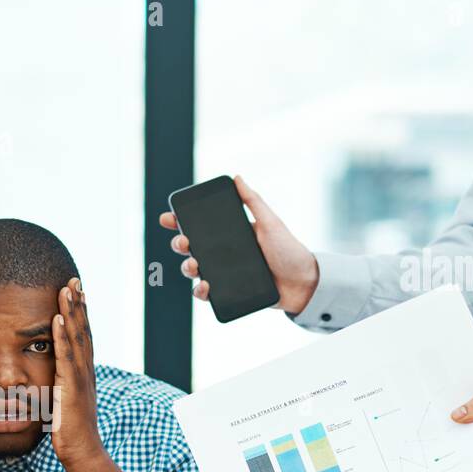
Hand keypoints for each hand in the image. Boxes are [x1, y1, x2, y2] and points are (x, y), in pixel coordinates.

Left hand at [50, 278, 103, 468]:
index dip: (80, 313)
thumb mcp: (65, 403)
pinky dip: (63, 337)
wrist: (82, 452)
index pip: (82, 336)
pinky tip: (58, 319)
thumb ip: (60, 387)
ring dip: (72, 312)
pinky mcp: (72, 387)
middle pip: (83, 330)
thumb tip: (51, 379)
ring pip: (77, 338)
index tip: (76, 292)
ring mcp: (81, 378)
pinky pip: (66, 357)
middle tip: (75, 280)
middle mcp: (85, 371)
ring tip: (67, 289)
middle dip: (79, 304)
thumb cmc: (70, 432)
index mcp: (83, 373)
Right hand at [159, 176, 318, 314]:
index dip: (180, 222)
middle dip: (179, 244)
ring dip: (186, 267)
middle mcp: (223, 254)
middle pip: (191, 248)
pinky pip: (207, 294)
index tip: (168, 217)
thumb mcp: (271, 222)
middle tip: (182, 241)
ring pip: (194, 271)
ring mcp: (224, 274)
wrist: (304, 283)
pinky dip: (200, 291)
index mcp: (230, 235)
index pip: (200, 226)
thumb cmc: (289, 250)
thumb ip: (253, 201)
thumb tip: (237, 177)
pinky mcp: (228, 294)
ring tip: (193, 264)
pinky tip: (205, 286)